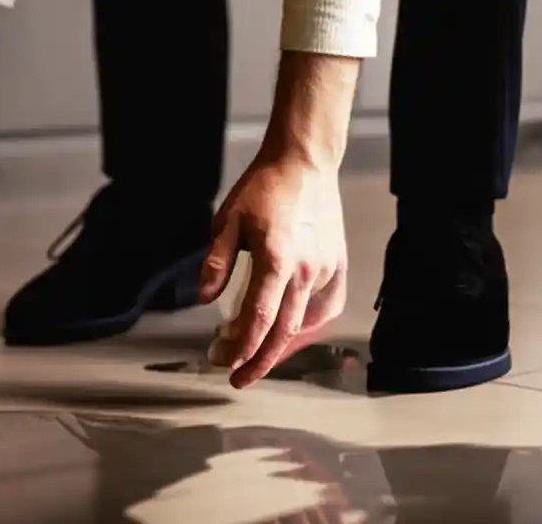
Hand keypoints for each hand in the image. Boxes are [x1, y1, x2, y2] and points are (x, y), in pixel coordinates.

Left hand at [199, 156, 347, 388]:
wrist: (304, 163)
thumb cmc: (263, 188)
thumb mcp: (227, 221)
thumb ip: (216, 262)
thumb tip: (204, 298)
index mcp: (276, 260)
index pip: (259, 319)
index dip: (243, 348)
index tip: (226, 364)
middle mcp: (305, 270)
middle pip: (284, 331)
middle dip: (260, 360)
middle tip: (238, 377)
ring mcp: (326, 269)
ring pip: (307, 323)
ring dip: (283, 346)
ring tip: (260, 358)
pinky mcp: (337, 265)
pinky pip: (326, 307)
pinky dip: (309, 327)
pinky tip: (291, 333)